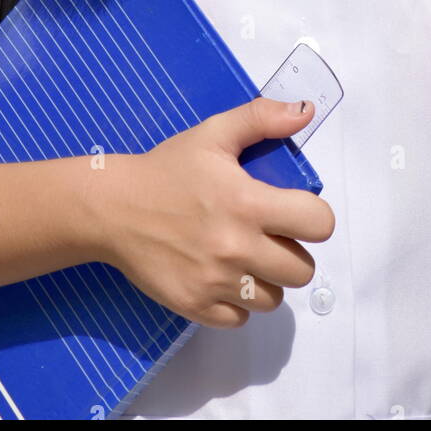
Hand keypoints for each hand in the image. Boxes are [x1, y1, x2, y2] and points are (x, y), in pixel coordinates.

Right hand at [92, 97, 334, 328]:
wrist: (113, 208)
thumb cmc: (168, 169)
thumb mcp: (214, 133)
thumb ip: (262, 118)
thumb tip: (306, 112)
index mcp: (247, 202)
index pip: (317, 224)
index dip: (314, 218)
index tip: (295, 212)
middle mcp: (236, 247)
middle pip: (302, 271)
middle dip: (292, 252)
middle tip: (269, 236)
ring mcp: (215, 282)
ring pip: (273, 299)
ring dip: (266, 280)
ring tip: (245, 258)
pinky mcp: (195, 306)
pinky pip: (239, 319)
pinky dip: (237, 303)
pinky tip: (222, 278)